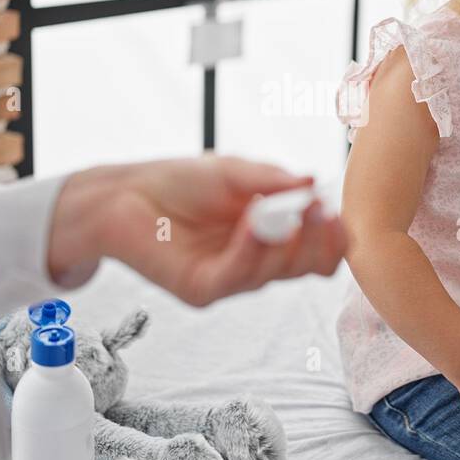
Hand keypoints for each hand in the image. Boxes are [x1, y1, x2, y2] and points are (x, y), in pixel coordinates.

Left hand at [49, 154, 345, 306]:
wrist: (126, 194)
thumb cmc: (180, 183)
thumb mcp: (234, 171)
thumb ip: (272, 179)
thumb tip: (314, 182)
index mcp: (273, 235)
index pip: (319, 250)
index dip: (334, 236)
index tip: (332, 209)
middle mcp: (257, 261)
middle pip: (309, 267)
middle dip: (321, 240)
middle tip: (318, 211)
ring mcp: (231, 277)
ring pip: (278, 272)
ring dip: (287, 239)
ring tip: (283, 208)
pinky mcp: (203, 288)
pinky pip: (238, 275)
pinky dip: (252, 248)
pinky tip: (254, 222)